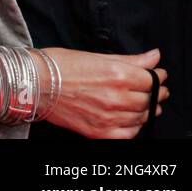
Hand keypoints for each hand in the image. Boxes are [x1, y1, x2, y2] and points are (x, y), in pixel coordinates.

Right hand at [34, 48, 167, 138]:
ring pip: (143, 117)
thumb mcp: (95, 56)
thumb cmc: (58, 65)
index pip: (153, 80)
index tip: (157, 74)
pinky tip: (129, 118)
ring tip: (140, 102)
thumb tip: (154, 56)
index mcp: (118, 75)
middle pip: (151, 99)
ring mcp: (109, 118)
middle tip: (152, 88)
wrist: (33, 83)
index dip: (158, 76)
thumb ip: (130, 59)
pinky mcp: (99, 132)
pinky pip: (129, 134)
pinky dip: (133, 127)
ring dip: (147, 109)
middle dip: (156, 92)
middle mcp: (117, 98)